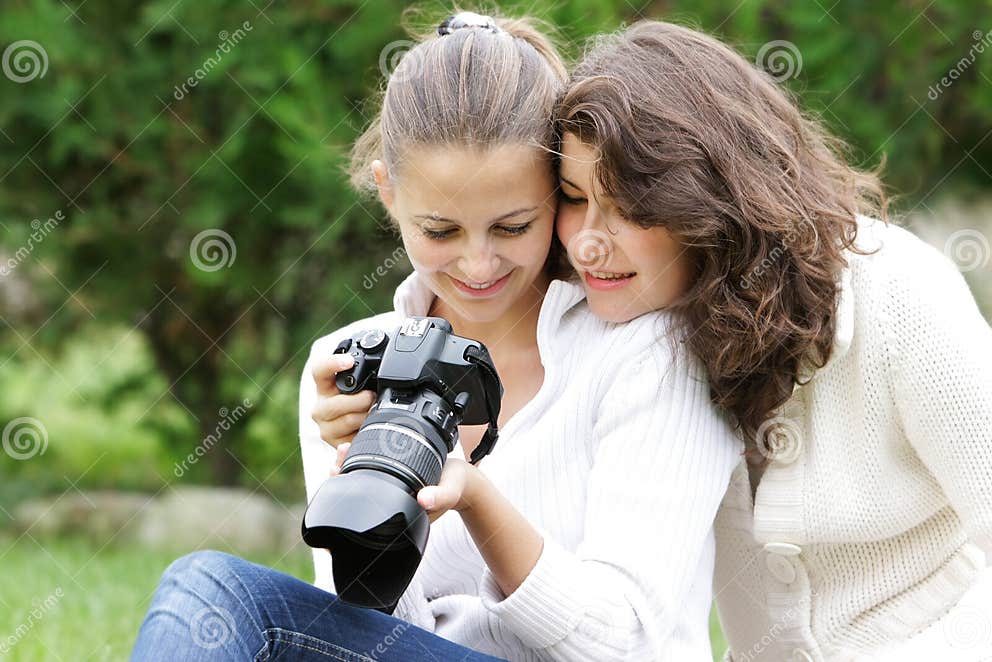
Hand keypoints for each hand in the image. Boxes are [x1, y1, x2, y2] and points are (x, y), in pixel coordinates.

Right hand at [311, 353, 375, 447]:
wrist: (362, 429)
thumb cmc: (364, 401)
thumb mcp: (364, 384)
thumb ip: (368, 371)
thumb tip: (384, 351)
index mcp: (325, 385)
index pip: (320, 371)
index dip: (332, 364)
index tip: (349, 361)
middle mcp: (321, 406)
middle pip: (334, 404)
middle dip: (358, 400)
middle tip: (372, 397)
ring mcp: (325, 426)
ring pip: (345, 421)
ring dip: (364, 416)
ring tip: (374, 413)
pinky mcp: (334, 443)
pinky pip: (351, 438)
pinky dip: (364, 431)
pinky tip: (368, 428)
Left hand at [331, 447, 481, 523]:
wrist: (462, 481)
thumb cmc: (455, 487)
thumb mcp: (450, 492)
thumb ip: (440, 497)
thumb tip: (424, 500)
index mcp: (399, 511)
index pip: (366, 507)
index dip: (348, 490)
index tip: (338, 471)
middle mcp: (390, 502)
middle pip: (358, 493)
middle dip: (343, 475)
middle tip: (339, 455)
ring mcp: (391, 491)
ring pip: (362, 481)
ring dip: (350, 465)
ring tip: (343, 449)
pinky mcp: (393, 478)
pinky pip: (372, 471)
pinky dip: (361, 459)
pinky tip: (355, 447)